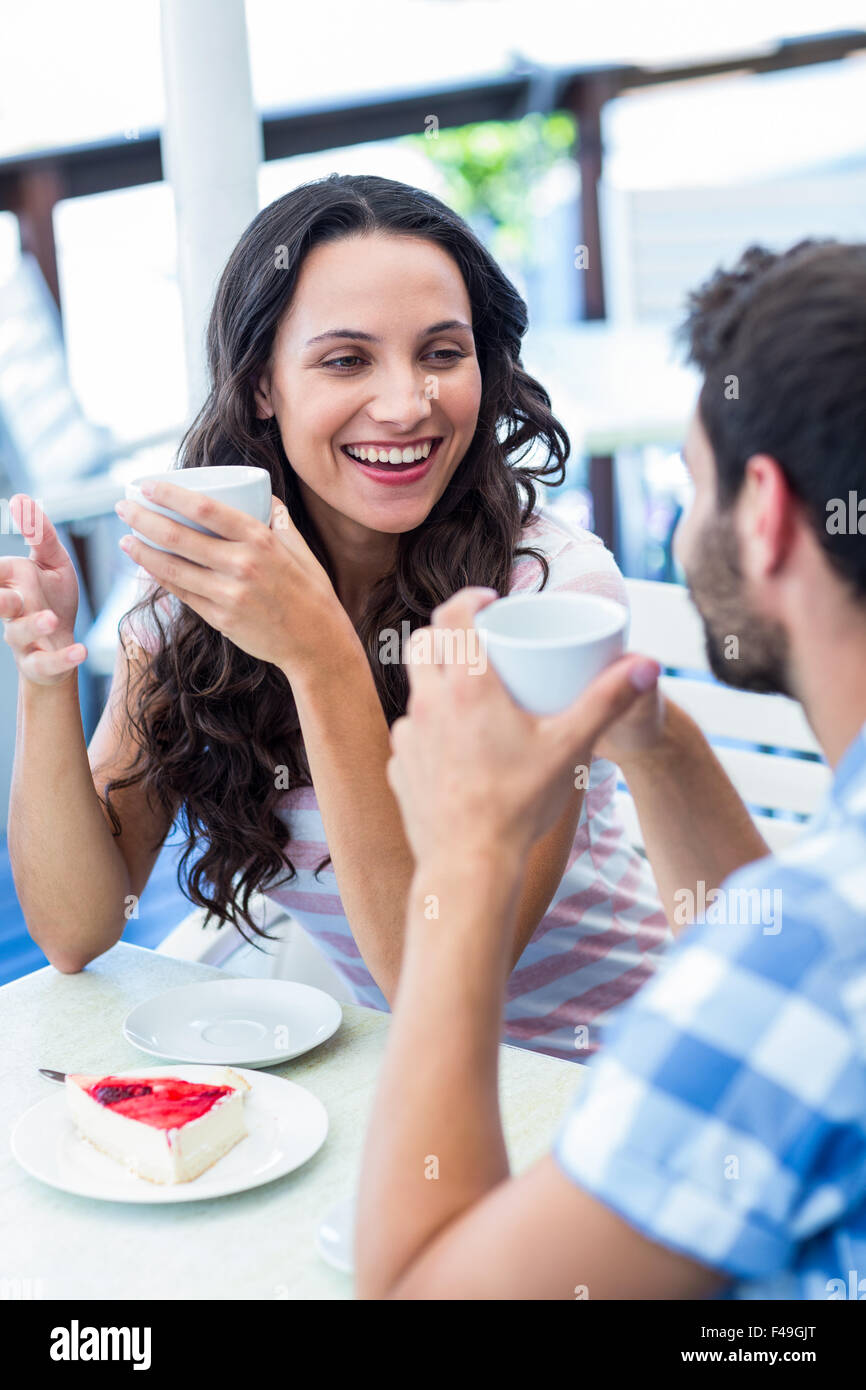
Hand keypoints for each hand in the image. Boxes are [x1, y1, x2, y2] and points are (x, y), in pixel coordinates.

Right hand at [1, 496, 85, 684]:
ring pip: (17, 634)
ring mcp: (23, 639)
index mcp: (10, 583)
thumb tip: (21, 499)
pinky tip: (80, 651)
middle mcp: (12, 610)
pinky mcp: (40, 663)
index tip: (10, 568)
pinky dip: (62, 658)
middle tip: (14, 596)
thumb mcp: (53, 562)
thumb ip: (40, 534)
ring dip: (33, 625)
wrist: (65, 644)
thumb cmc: (54, 599)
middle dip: (1, 600)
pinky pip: (45, 663)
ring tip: (51, 618)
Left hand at [115, 480, 355, 676]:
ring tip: (124, 539)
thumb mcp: (301, 550)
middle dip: (143, 519)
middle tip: (122, 507)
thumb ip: (280, 522)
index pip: (205, 509)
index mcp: (261, 540)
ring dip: (142, 552)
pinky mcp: (220, 619)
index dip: (171, 495)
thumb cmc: (311, 594)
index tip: (147, 485)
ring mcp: (228, 594)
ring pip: (173, 568)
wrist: (317, 644)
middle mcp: (242, 565)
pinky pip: (183, 594)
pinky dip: (161, 578)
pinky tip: (147, 566)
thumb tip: (266, 497)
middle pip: (179, 537)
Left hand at [386, 588, 660, 867]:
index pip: (452, 615)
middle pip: (423, 644)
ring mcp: (409, 737)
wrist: (469, 867)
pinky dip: (431, 730)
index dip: (469, 597)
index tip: (488, 600)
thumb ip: (610, 701)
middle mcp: (428, 703)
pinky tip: (457, 750)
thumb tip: (647, 663)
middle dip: (449, 634)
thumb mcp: (572, 746)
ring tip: (474, 701)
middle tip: (480, 644)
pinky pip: (413, 735)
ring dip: (439, 684)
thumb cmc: (520, 804)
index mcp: (467, 686)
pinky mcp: (400, 768)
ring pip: (417, 690)